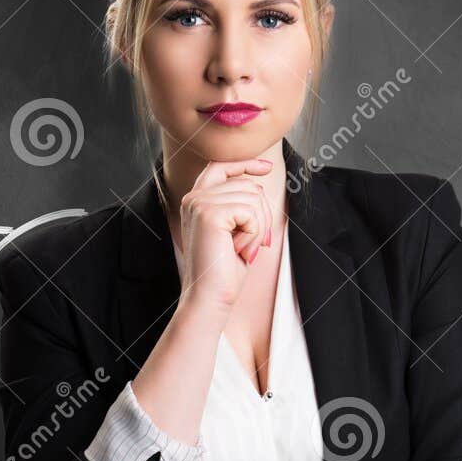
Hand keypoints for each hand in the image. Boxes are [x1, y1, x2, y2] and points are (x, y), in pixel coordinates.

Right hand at [178, 158, 275, 313]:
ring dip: (258, 228)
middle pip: (248, 186)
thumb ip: (238, 206)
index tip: (268, 167)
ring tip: (242, 248)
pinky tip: (240, 249)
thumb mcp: (233, 231)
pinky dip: (254, 234)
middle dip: (261, 216)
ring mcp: (199, 203)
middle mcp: (194, 197)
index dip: (246, 164)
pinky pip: (251, 212)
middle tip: (251, 244)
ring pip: (253, 198)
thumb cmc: (223, 270)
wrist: (209, 296)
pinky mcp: (210, 213)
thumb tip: (258, 186)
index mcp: (196, 200)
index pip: (221, 166)